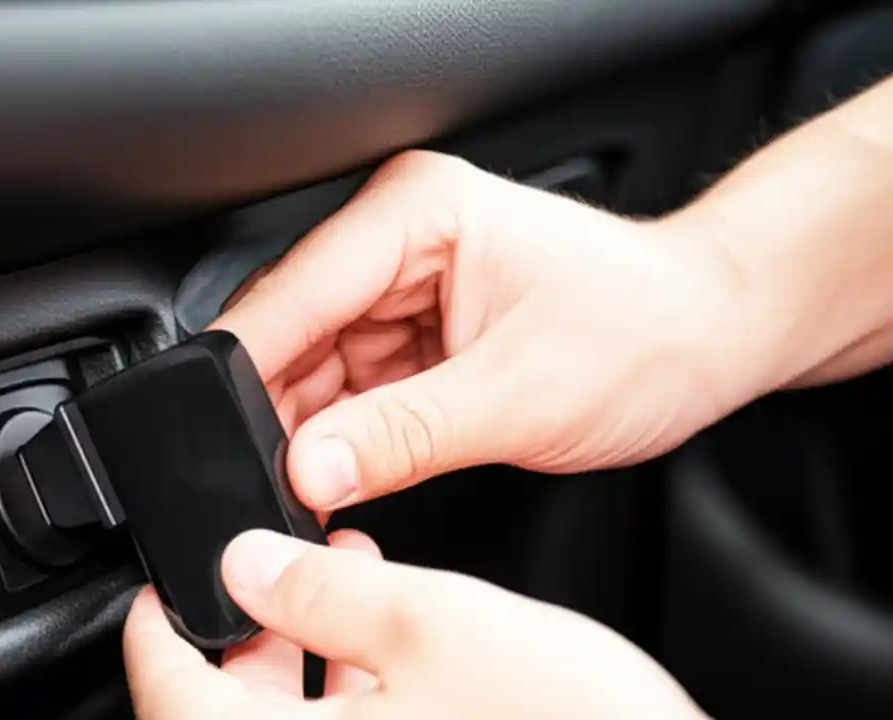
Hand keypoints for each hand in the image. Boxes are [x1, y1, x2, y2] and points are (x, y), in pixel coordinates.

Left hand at [124, 529, 704, 719]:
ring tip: (337, 571)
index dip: (160, 620)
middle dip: (244, 624)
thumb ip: (321, 593)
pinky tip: (390, 635)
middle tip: (268, 561)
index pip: (163, 691)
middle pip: (218, 711)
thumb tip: (245, 563)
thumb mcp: (434, 627)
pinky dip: (347, 690)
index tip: (170, 577)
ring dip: (299, 649)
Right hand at [213, 150, 759, 510]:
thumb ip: (402, 436)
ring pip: (308, 368)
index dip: (248, 373)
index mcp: (414, 212)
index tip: (217, 444)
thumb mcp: (519, 396)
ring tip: (323, 484)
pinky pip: (344, 388)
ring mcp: (398, 284)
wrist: (708, 336)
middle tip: (277, 487)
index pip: (295, 291)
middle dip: (275, 412)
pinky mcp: (408, 329)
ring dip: (308, 430)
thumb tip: (308, 470)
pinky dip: (339, 435)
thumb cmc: (645, 330)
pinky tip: (344, 471)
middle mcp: (395, 238)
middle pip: (290, 332)